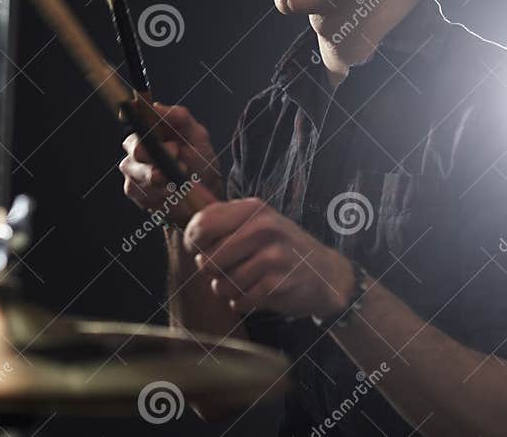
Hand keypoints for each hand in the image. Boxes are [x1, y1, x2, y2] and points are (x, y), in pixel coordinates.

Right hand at [119, 102, 221, 224]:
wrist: (203, 191)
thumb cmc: (199, 160)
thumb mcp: (197, 135)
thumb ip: (179, 117)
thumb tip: (156, 106)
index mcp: (149, 128)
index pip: (131, 117)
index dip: (135, 118)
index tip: (152, 126)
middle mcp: (135, 145)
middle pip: (137, 148)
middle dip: (160, 156)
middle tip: (178, 159)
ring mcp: (131, 167)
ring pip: (141, 172)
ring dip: (164, 177)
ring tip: (179, 178)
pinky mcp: (133, 189)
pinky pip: (143, 190)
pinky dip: (161, 192)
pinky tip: (171, 191)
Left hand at [184, 198, 355, 317]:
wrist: (326, 274)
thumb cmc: (281, 247)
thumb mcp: (257, 221)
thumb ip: (222, 218)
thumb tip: (180, 203)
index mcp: (253, 209)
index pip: (203, 223)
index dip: (192, 241)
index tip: (197, 249)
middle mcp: (263, 228)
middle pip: (207, 259)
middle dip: (211, 270)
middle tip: (226, 269)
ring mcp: (273, 256)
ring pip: (222, 283)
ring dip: (227, 288)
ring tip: (245, 281)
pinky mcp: (278, 284)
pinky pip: (239, 300)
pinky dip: (242, 302)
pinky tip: (256, 293)